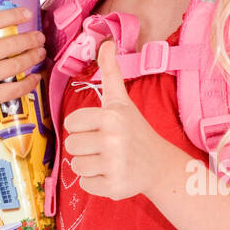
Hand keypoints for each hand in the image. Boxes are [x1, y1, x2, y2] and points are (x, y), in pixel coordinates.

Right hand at [0, 0, 46, 123]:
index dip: (13, 15)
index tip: (27, 14)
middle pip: (11, 43)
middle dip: (30, 38)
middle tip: (40, 37)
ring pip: (17, 64)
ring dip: (33, 56)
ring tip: (41, 52)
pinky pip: (16, 88)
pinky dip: (30, 82)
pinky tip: (36, 77)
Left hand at [63, 37, 168, 198]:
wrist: (159, 165)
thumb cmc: (134, 130)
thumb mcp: (122, 101)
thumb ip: (111, 73)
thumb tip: (106, 43)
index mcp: (111, 116)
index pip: (71, 124)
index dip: (82, 127)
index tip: (100, 129)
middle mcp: (113, 140)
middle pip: (71, 146)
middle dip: (85, 147)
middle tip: (105, 147)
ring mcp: (115, 165)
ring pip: (76, 166)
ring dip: (89, 165)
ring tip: (108, 160)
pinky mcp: (115, 187)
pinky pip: (85, 185)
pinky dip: (95, 183)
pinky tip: (112, 174)